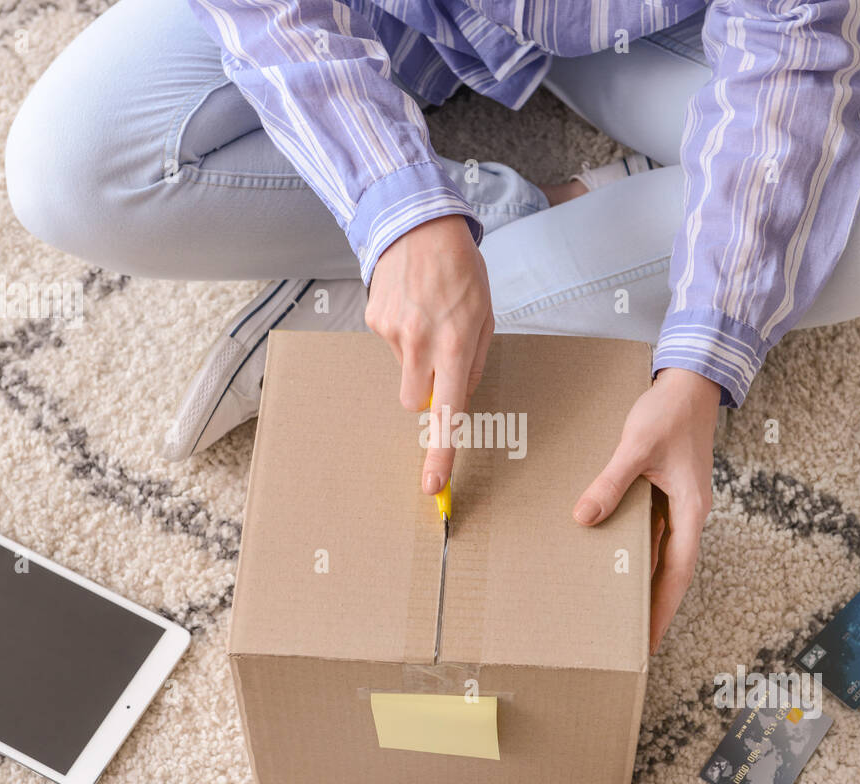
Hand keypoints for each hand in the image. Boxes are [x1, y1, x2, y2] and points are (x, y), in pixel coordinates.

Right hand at [366, 215, 493, 494]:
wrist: (419, 223)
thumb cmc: (462, 270)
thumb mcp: (486, 315)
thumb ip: (476, 362)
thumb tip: (457, 398)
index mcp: (457, 345)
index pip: (448, 412)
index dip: (441, 453)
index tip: (433, 485)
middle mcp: (421, 343)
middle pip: (414, 400)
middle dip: (425, 390)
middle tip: (439, 355)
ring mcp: (393, 332)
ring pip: (403, 370)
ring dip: (415, 355)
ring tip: (427, 314)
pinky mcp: (373, 319)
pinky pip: (390, 345)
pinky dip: (402, 331)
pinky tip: (411, 302)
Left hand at [572, 368, 718, 652]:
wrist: (690, 380)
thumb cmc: (670, 411)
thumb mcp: (637, 446)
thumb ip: (611, 482)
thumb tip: (584, 517)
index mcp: (691, 510)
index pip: (676, 574)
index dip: (662, 609)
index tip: (648, 640)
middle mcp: (688, 513)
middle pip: (669, 570)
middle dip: (651, 604)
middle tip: (628, 637)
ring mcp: (677, 502)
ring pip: (659, 551)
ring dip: (642, 578)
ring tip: (617, 607)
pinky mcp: (665, 489)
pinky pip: (649, 528)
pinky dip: (634, 547)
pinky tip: (612, 556)